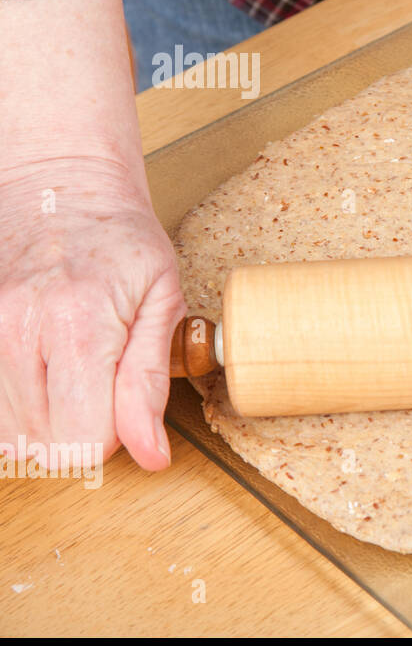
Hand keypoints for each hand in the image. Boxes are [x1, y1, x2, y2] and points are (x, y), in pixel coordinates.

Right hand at [0, 156, 185, 469]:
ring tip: (68, 370)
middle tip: (100, 379)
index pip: (84, 441)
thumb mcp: (162, 302)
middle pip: (45, 444)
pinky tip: (39, 373)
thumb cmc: (120, 241)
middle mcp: (15, 333)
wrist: (58, 190)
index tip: (125, 400)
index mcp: (76, 325)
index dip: (115, 434)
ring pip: (10, 435)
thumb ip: (150, 382)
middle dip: (81, 429)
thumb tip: (151, 455)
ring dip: (45, 420)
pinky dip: (15, 407)